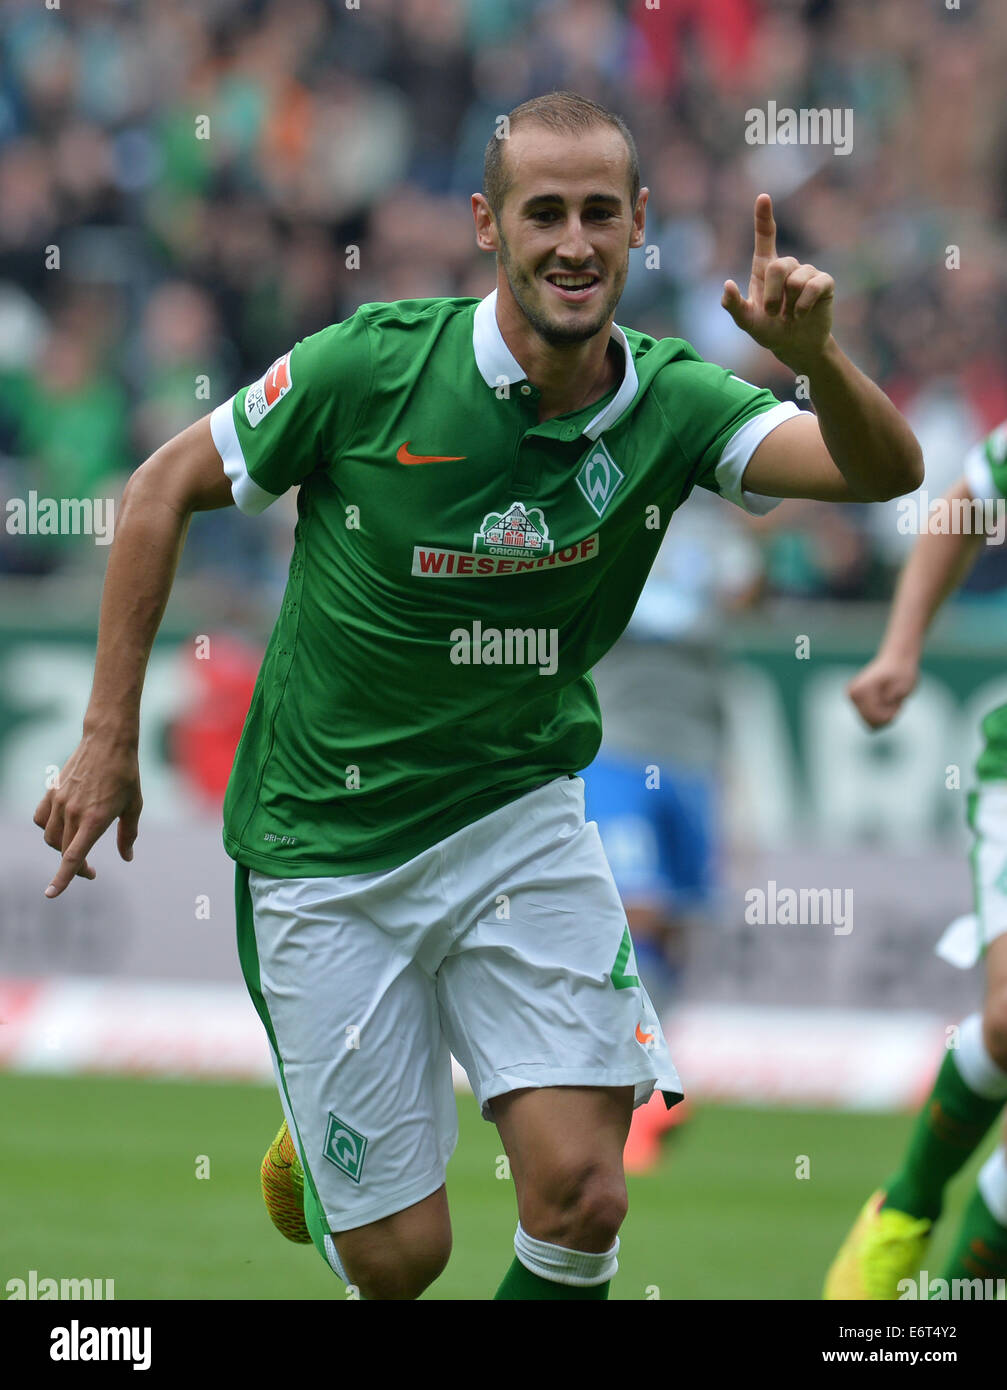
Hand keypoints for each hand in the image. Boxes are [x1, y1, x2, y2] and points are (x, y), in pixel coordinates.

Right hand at [33, 730, 141, 896]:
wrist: (108, 741)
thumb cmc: (126, 774)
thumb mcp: (134, 806)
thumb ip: (128, 835)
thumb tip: (127, 858)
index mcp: (94, 820)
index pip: (73, 857)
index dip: (62, 878)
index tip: (50, 894)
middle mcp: (73, 813)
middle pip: (64, 851)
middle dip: (76, 867)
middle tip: (91, 871)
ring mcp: (60, 802)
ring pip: (50, 838)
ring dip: (61, 849)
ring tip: (78, 848)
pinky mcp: (52, 792)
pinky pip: (41, 819)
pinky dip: (47, 829)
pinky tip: (61, 829)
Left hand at [721, 193, 834, 371]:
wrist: (795, 346)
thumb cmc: (769, 331)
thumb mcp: (747, 322)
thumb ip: (734, 306)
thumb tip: (727, 285)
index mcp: (765, 268)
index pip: (766, 237)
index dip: (764, 217)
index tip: (763, 197)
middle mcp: (787, 266)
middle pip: (778, 267)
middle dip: (772, 295)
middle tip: (771, 312)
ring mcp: (807, 273)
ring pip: (796, 279)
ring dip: (788, 304)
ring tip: (789, 316)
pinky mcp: (824, 283)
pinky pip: (814, 286)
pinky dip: (804, 305)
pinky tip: (801, 315)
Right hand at [847, 653, 918, 729]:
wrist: (897, 659)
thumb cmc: (903, 672)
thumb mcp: (904, 686)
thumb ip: (892, 699)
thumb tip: (878, 711)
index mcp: (861, 689)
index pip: (875, 718)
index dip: (892, 714)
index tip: (897, 698)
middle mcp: (852, 694)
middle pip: (871, 723)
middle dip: (887, 716)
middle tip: (894, 698)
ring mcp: (852, 697)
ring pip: (871, 724)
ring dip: (885, 715)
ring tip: (891, 699)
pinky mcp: (855, 701)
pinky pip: (870, 720)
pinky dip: (881, 714)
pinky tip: (886, 701)